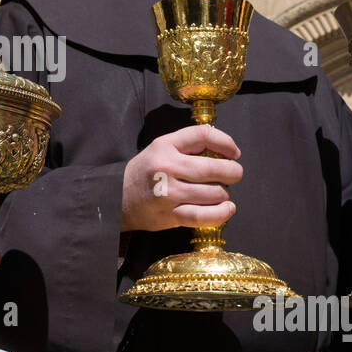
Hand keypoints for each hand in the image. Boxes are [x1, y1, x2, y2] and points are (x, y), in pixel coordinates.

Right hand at [121, 124, 241, 231]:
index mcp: (164, 146)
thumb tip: (225, 152)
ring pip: (212, 193)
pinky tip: (227, 209)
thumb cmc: (145, 172)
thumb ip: (187, 146)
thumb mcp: (160, 149)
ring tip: (223, 193)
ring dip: (225, 194)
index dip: (226, 143)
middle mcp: (166, 167)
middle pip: (213, 168)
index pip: (203, 135)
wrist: (117, 198)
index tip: (234, 153)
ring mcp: (168, 193)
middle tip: (234, 174)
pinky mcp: (169, 215)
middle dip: (232, 172)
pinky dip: (221, 213)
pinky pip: (203, 216)